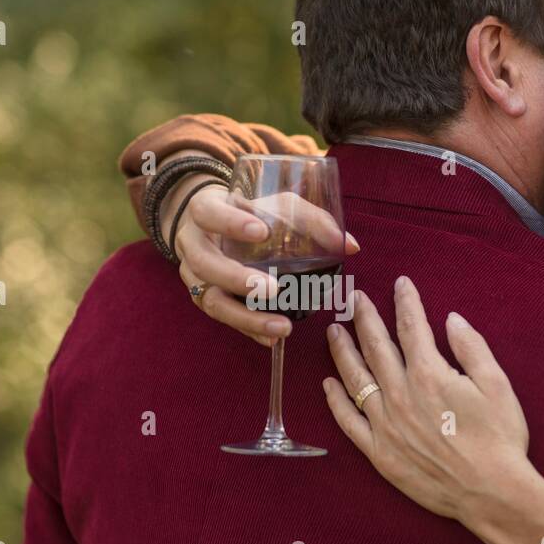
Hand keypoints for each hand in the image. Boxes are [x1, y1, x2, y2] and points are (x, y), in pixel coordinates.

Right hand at [171, 180, 359, 346]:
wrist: (209, 225)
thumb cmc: (248, 211)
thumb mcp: (276, 205)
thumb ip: (311, 220)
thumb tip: (350, 246)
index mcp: (204, 211)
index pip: (207, 213)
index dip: (230, 222)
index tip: (261, 232)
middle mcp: (192, 244)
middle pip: (205, 264)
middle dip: (238, 279)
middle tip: (273, 289)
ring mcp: (194, 276)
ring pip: (211, 300)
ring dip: (246, 317)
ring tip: (282, 327)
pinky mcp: (203, 299)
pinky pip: (223, 319)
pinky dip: (249, 329)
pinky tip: (273, 338)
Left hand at [320, 276, 543, 543]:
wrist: (491, 492)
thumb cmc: (500, 438)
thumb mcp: (496, 384)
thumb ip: (471, 347)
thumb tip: (451, 319)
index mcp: (429, 373)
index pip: (411, 327)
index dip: (405, 302)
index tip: (400, 284)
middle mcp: (400, 394)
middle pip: (375, 346)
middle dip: (364, 318)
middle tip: (354, 299)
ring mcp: (385, 424)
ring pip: (355, 378)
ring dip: (343, 351)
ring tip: (333, 331)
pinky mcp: (379, 451)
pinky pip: (349, 421)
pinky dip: (336, 400)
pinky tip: (329, 384)